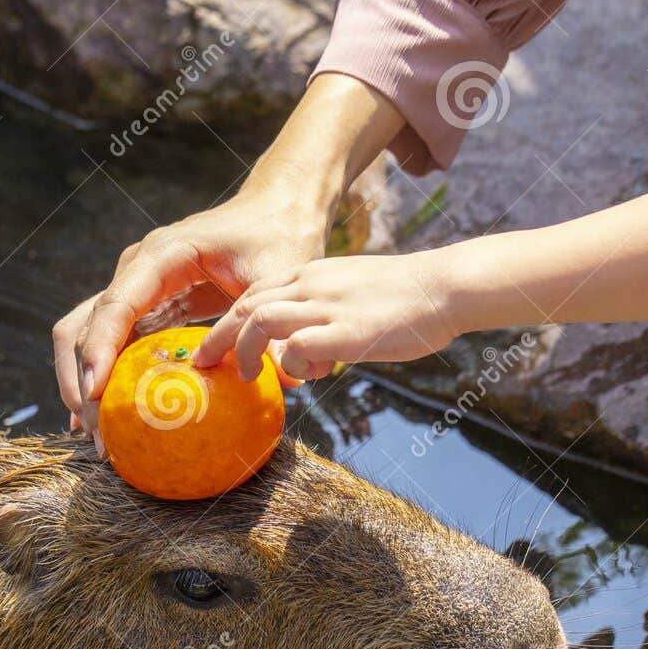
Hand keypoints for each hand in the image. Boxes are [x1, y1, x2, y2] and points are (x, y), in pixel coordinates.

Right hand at [53, 193, 326, 450]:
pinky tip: (109, 419)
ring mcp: (136, 291)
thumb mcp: (278, 276)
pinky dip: (104, 378)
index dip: (99, 350)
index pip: (115, 305)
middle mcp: (136, 272)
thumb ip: (275, 326)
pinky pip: (112, 344)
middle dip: (79, 378)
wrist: (274, 210)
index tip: (95, 394)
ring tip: (94, 433)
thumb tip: (289, 380)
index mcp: (160, 256)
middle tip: (95, 430)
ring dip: (81, 382)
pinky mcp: (146, 308)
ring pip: (86, 336)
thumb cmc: (276, 235)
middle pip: (83, 325)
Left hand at [193, 250, 461, 378]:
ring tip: (247, 376)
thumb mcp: (350, 294)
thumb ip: (321, 313)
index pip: (253, 293)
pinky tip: (308, 374)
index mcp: (311, 273)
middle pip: (244, 306)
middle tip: (203, 365)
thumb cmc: (405, 297)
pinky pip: (296, 346)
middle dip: (216, 337)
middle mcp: (311, 284)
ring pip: (260, 321)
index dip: (227, 321)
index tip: (213, 345)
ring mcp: (327, 305)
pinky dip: (290, 364)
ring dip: (244, 351)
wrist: (445, 287)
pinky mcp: (346, 330)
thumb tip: (303, 347)